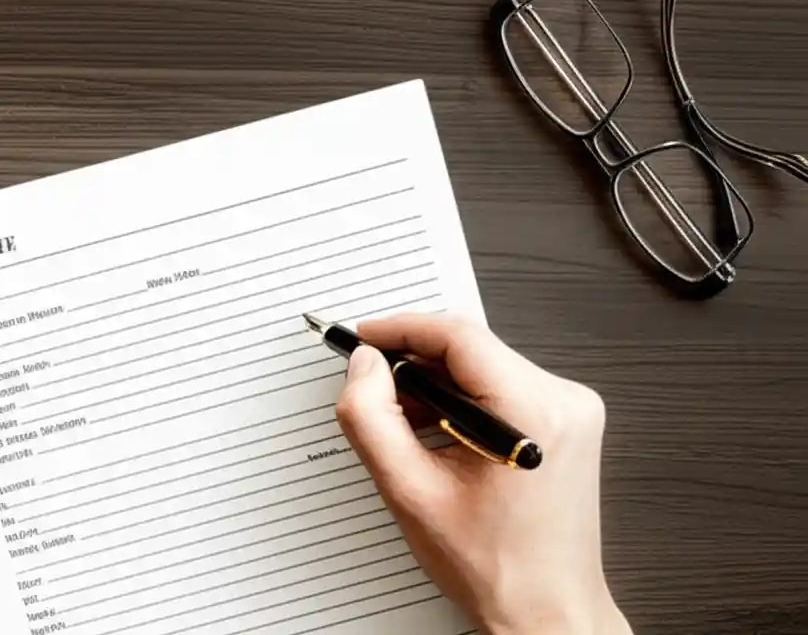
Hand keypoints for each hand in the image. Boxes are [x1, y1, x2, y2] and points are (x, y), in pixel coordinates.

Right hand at [335, 313, 631, 634]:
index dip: (400, 329)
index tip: (363, 338)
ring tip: (401, 422)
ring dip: (436, 383)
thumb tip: (362, 367)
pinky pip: (502, 387)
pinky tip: (435, 432)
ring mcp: (572, 410)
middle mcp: (564, 401)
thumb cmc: (496, 567)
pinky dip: (461, 400)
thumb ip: (372, 419)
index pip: (458, 336)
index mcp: (535, 412)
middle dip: (413, 361)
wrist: (547, 610)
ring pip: (484, 367)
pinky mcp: (566, 423)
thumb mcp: (411, 492)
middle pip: (471, 349)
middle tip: (372, 387)